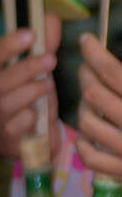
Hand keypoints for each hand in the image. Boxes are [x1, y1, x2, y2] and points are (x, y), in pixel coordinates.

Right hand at [0, 13, 61, 161]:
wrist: (41, 139)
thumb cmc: (36, 100)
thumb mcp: (42, 71)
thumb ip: (45, 45)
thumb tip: (49, 16)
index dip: (6, 45)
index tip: (30, 35)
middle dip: (25, 67)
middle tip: (51, 60)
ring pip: (4, 104)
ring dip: (30, 91)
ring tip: (50, 86)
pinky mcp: (3, 142)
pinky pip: (11, 128)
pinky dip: (27, 118)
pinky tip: (38, 115)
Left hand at [75, 32, 121, 177]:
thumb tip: (108, 61)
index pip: (112, 73)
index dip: (94, 53)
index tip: (86, 40)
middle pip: (94, 94)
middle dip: (86, 75)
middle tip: (87, 67)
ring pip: (86, 123)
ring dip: (84, 106)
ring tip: (90, 98)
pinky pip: (90, 156)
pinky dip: (84, 142)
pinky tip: (90, 130)